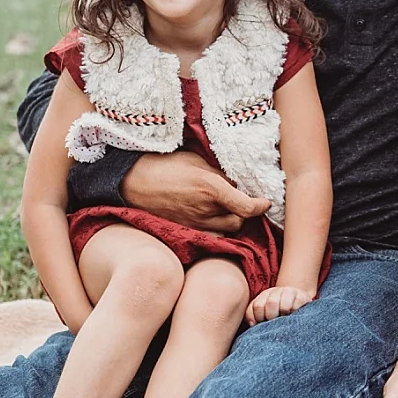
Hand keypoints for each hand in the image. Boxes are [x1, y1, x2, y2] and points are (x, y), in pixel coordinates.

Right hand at [121, 151, 270, 233]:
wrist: (131, 181)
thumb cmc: (163, 164)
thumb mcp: (196, 160)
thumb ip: (218, 175)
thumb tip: (236, 184)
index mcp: (211, 188)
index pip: (247, 207)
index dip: (261, 206)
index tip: (265, 202)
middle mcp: (205, 210)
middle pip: (239, 221)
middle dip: (245, 212)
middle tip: (243, 200)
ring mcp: (194, 223)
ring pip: (226, 230)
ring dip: (231, 221)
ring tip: (227, 209)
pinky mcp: (183, 230)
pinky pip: (209, 236)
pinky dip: (216, 229)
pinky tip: (212, 218)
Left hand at [244, 284, 315, 324]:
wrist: (298, 303)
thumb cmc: (277, 313)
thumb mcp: (262, 313)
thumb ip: (252, 315)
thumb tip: (253, 323)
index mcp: (265, 295)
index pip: (257, 306)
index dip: (259, 318)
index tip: (264, 322)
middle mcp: (276, 291)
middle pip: (271, 302)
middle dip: (272, 316)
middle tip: (275, 321)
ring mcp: (290, 292)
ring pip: (284, 305)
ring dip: (284, 315)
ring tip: (285, 319)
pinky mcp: (303, 297)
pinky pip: (296, 306)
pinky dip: (294, 313)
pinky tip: (294, 315)